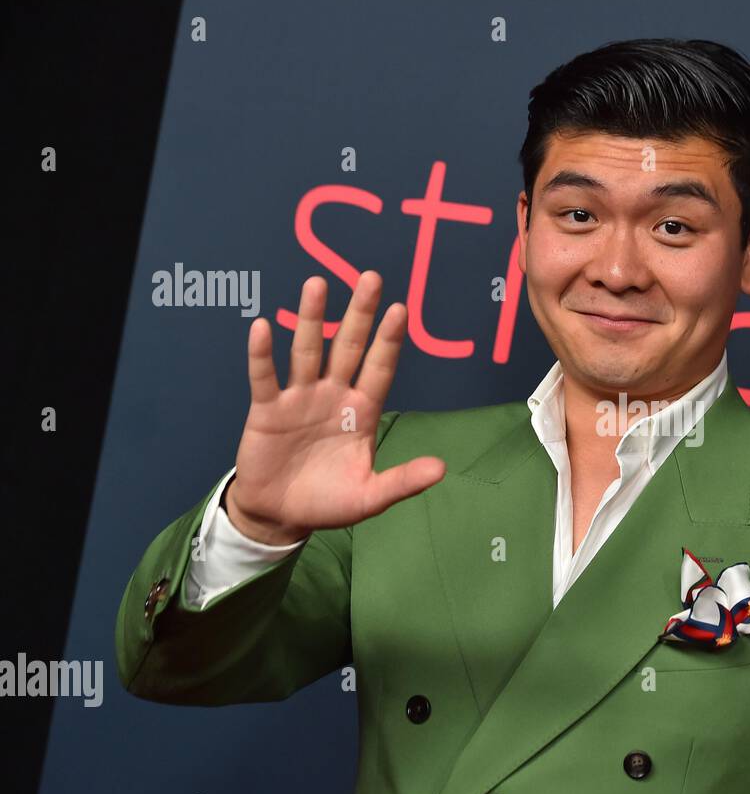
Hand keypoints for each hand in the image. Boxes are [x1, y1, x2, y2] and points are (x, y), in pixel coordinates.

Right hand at [224, 271, 445, 544]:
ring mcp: (300, 398)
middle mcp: (333, 396)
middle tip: (370, 278)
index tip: (401, 310)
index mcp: (362, 411)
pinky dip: (263, 355)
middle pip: (348, 347)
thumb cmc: (329, 502)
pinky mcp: (268, 409)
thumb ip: (403, 481)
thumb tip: (442, 469)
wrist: (281, 515)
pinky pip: (265, 377)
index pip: (379, 369)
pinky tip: (263, 328)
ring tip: (317, 284)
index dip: (389, 341)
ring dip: (312, 319)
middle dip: (359, 315)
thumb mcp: (370, 496)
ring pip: (307, 351)